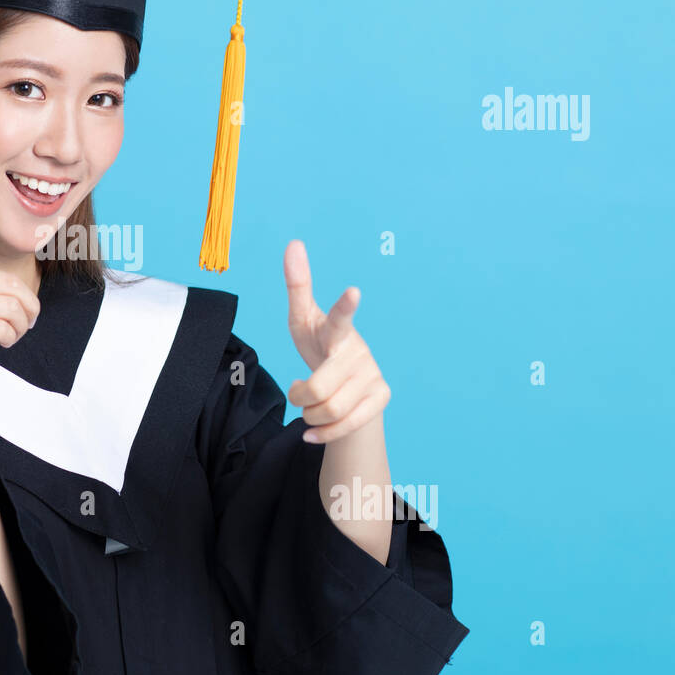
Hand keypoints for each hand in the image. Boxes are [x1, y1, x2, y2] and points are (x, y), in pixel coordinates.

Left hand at [282, 239, 390, 443]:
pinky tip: (311, 432)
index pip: (339, 317)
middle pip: (318, 387)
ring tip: (309, 407)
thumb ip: (298, 285)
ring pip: (329, 409)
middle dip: (299, 396)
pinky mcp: (381, 398)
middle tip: (297, 391)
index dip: (344, 305)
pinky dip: (322, 433)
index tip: (353, 291)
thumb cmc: (321, 345)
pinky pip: (345, 426)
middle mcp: (358, 351)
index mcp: (336, 330)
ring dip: (309, 414)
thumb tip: (293, 242)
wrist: (349, 384)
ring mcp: (373, 375)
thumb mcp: (303, 320)